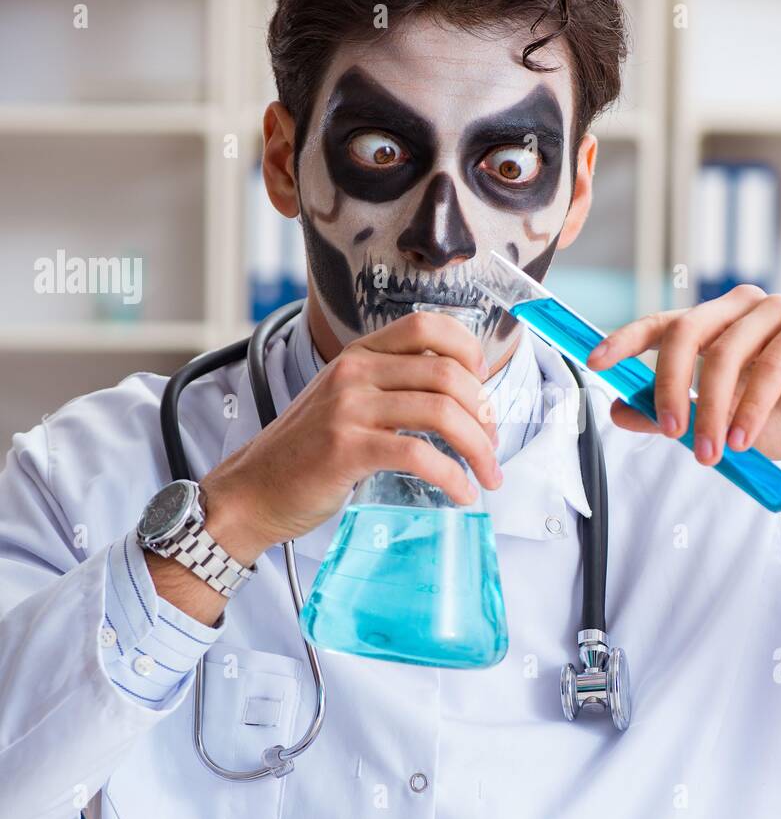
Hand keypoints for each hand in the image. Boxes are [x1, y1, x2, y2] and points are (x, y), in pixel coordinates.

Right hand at [200, 310, 502, 563]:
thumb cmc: (305, 454)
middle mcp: (355, 373)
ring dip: (478, 448)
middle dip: (484, 413)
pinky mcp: (346, 448)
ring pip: (440, 412)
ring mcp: (349, 408)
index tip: (483, 387)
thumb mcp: (344, 403)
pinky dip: (452, 476)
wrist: (252, 491)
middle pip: (447, 373)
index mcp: (359, 355)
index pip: (428, 326)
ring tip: (487, 475)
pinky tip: (461, 493)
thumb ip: (389, 392)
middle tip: (490, 446)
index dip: (468, 350)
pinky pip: (419, 454)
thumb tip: (458, 402)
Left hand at [586, 285, 780, 513]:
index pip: (660, 324)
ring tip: (714, 453)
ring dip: (714, 409)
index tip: (596, 362)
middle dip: (669, 387)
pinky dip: (752, 406)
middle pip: (685, 333)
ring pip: (725, 354)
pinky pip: (771, 363)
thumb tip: (617, 410)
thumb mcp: (719, 425)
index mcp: (713, 325)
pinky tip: (746, 438)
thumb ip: (670, 415)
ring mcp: (777, 308)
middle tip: (669, 433)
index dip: (625, 340)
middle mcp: (739, 307)